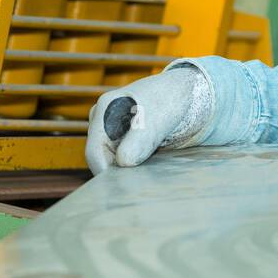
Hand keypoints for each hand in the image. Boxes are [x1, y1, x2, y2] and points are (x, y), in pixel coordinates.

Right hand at [85, 65, 211, 173]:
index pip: (94, 152)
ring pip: (112, 158)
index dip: (106, 172)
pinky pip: (121, 156)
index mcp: (105, 108)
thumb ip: (140, 139)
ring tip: (149, 167)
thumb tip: (123, 162)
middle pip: (101, 157)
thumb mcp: (157, 119)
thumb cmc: (170, 99)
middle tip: (141, 181)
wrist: (183, 92)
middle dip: (117, 170)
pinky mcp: (120, 136)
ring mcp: (110, 128)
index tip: (125, 186)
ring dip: (127, 167)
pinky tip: (150, 161)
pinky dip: (133, 162)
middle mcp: (102, 119)